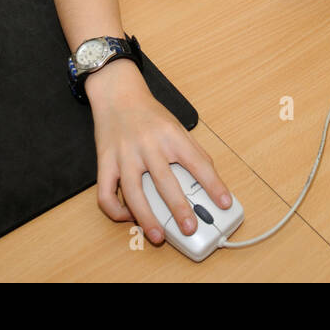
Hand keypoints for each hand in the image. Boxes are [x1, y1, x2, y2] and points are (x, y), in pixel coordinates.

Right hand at [87, 60, 232, 245]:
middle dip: (180, 209)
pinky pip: (106, 193)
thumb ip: (193, 151)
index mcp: (171, 136)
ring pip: (134, 193)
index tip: (224, 203)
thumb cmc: (149, 113)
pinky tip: (128, 217)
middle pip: (165, 182)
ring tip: (158, 236)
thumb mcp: (177, 126)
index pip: (198, 163)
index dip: (214, 185)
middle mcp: (148, 145)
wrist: (117, 93)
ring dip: (147, 218)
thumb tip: (210, 178)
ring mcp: (124, 155)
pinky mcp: (105, 163)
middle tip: (191, 227)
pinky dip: (116, 211)